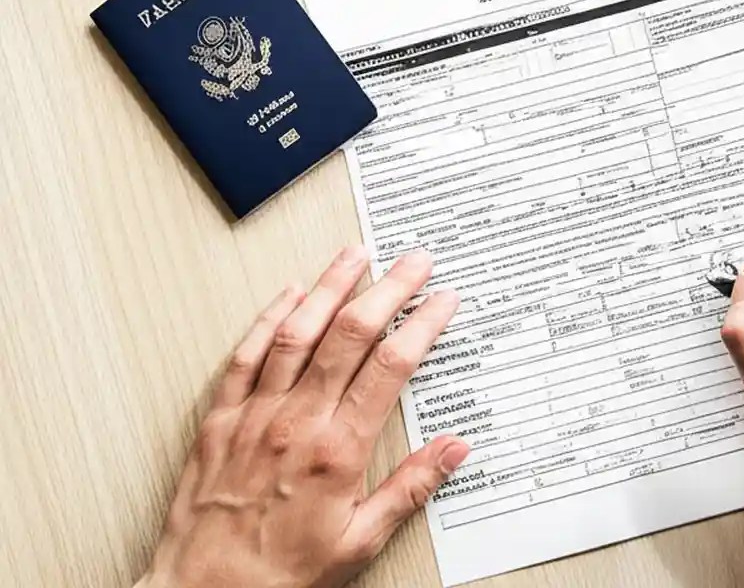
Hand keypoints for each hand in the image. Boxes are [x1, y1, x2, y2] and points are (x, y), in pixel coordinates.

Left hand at [137, 246, 467, 587]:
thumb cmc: (281, 575)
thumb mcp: (360, 541)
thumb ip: (410, 488)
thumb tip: (454, 449)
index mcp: (337, 450)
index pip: (391, 367)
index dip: (422, 325)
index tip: (442, 301)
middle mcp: (296, 422)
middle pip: (349, 335)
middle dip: (387, 289)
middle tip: (413, 261)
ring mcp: (255, 415)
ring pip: (297, 332)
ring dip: (329, 287)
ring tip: (354, 256)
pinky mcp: (220, 420)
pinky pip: (245, 355)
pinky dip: (268, 318)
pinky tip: (289, 295)